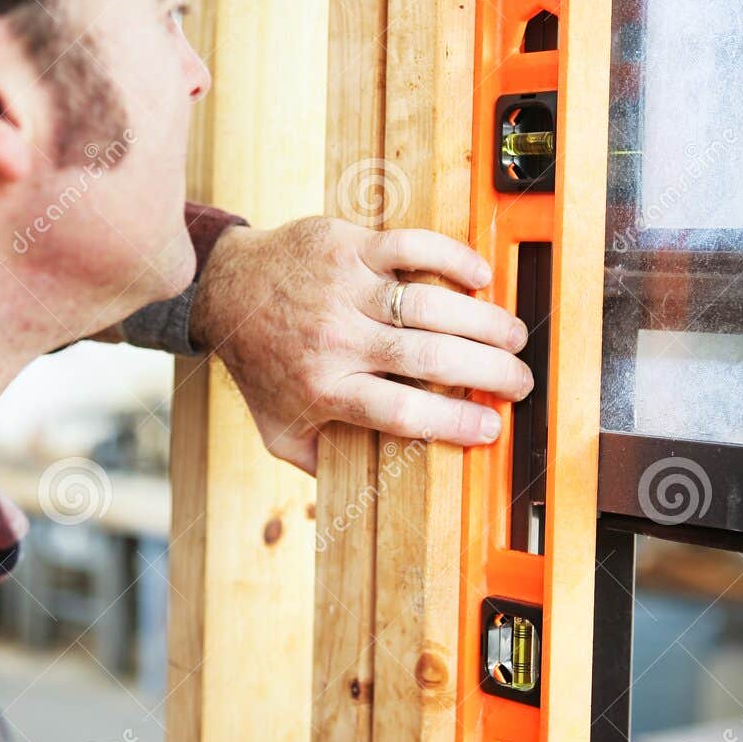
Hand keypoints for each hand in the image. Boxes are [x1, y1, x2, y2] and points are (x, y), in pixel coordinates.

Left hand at [189, 217, 531, 472]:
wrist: (223, 290)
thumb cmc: (258, 361)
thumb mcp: (275, 427)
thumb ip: (313, 460)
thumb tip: (352, 496)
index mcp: (326, 389)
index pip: (404, 414)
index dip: (456, 424)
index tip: (491, 428)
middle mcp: (338, 340)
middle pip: (431, 360)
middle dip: (489, 373)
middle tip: (519, 380)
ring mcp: (345, 289)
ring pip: (430, 304)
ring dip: (484, 322)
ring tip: (512, 336)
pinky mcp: (348, 246)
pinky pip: (411, 246)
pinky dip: (453, 258)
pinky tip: (480, 277)